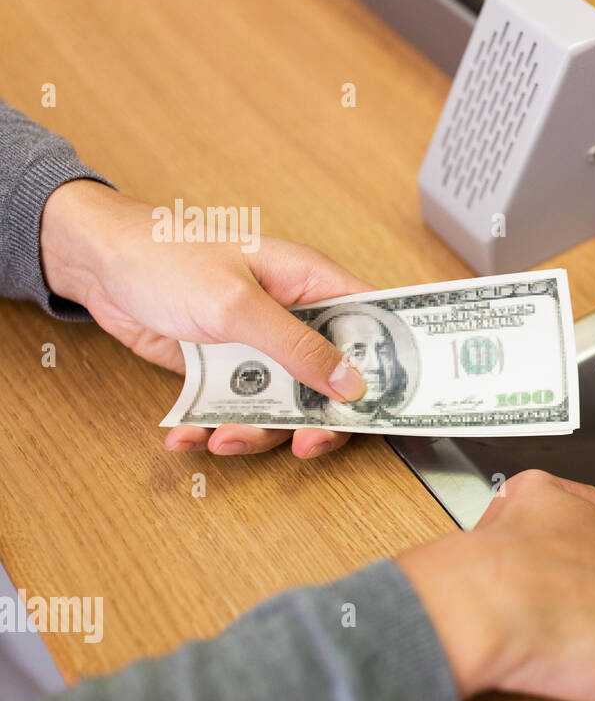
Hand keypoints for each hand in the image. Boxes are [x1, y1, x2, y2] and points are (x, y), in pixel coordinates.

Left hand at [40, 180, 373, 457]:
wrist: (97, 265)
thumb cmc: (166, 257)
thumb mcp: (238, 305)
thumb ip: (297, 346)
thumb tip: (351, 383)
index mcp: (310, 283)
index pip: (372, 323)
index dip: (390, 363)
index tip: (391, 405)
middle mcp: (293, 317)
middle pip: (333, 379)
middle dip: (318, 418)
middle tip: (305, 443)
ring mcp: (259, 346)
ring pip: (283, 404)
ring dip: (258, 431)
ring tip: (223, 438)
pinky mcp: (225, 368)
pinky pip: (237, 408)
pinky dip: (215, 427)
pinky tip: (189, 435)